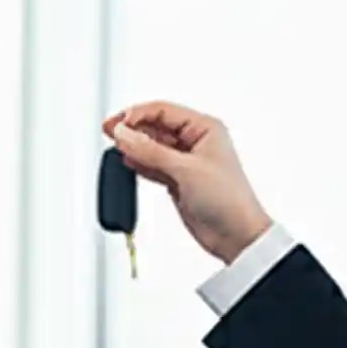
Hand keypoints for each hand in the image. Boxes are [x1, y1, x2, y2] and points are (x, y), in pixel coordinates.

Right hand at [103, 101, 271, 263]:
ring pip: (152, 146)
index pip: (163, 111)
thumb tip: (124, 133)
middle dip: (132, 128)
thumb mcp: (186, 169)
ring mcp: (186, 162)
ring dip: (134, 146)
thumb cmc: (229, 200)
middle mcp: (195, 142)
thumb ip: (151, 151)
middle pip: (156, 126)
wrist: (237, 237)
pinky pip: (153, 165)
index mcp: (205, 128)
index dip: (138, 114)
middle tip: (109, 131)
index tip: (118, 124)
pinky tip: (127, 161)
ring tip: (114, 146)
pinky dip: (140, 163)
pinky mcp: (178, 180)